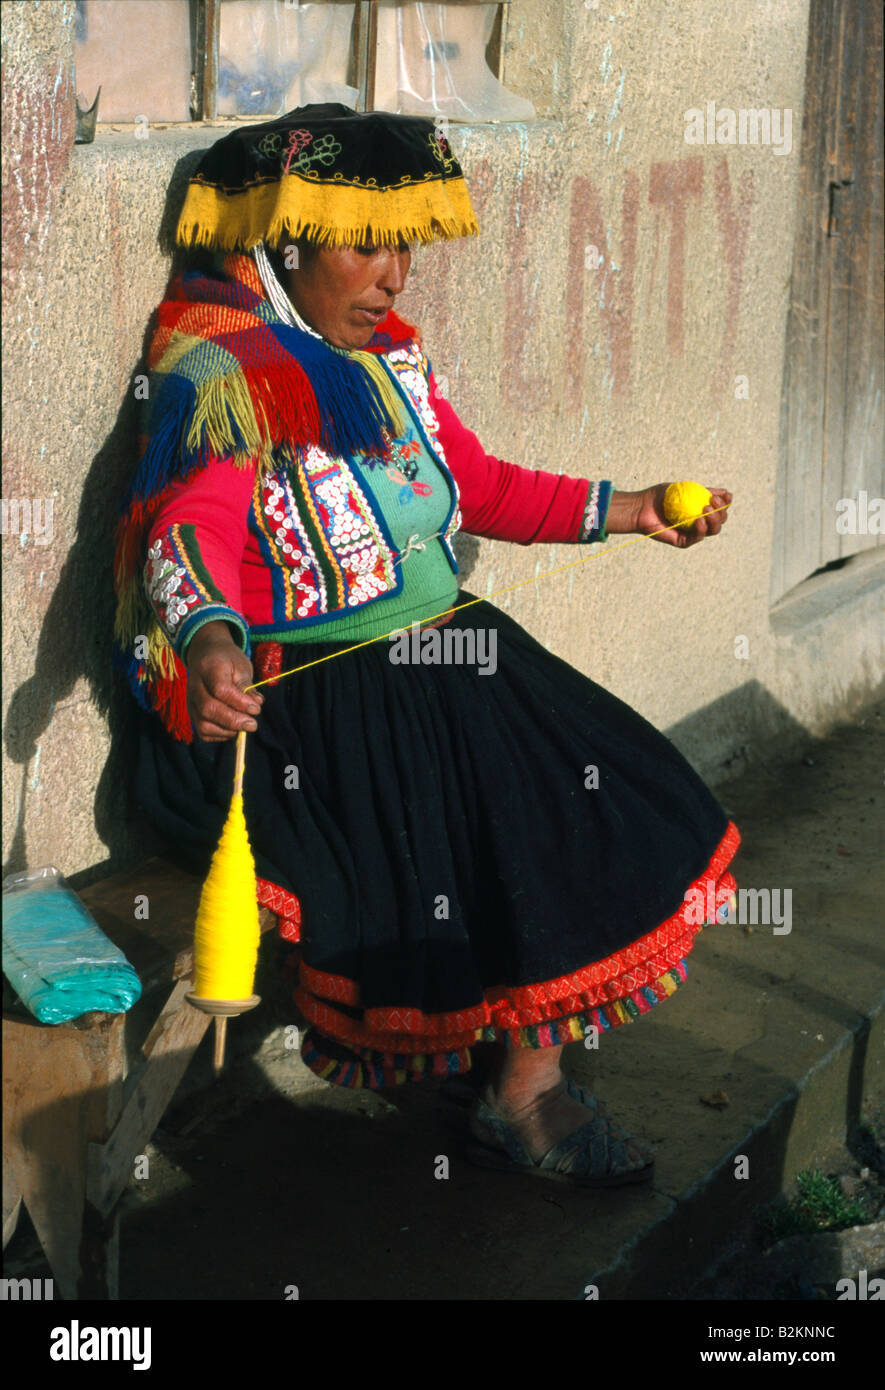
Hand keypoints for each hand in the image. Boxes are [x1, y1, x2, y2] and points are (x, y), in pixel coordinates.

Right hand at [185, 621, 263, 741]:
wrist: (206, 655)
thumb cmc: (227, 660)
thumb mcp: (241, 666)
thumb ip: (247, 687)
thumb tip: (255, 705)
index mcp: (208, 668)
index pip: (220, 690)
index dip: (240, 703)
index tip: (256, 708)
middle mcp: (194, 686)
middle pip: (208, 709)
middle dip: (233, 721)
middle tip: (252, 724)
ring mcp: (190, 701)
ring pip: (203, 724)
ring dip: (227, 730)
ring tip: (244, 725)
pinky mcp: (191, 712)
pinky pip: (203, 732)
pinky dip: (220, 735)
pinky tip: (233, 728)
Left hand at [609, 484, 732, 547]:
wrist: (641, 507)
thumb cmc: (659, 496)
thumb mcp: (683, 489)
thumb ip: (702, 491)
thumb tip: (724, 492)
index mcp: (700, 510)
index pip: (720, 508)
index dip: (726, 502)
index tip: (726, 496)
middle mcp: (698, 522)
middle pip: (720, 520)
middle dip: (721, 511)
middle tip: (712, 502)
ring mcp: (691, 532)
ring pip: (713, 530)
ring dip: (714, 520)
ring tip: (706, 509)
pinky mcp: (682, 541)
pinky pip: (697, 538)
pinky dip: (701, 529)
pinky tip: (699, 520)